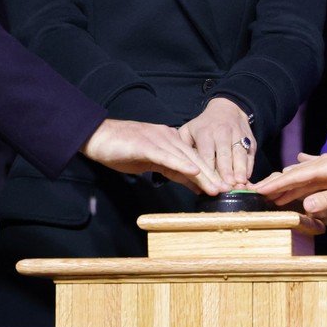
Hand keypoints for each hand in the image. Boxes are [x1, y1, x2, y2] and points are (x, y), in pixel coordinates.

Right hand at [81, 119, 223, 194]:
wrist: (97, 136)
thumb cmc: (122, 149)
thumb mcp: (152, 163)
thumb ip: (173, 171)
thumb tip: (194, 183)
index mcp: (170, 140)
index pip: (194, 159)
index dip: (210, 173)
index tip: (224, 186)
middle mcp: (168, 137)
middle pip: (195, 158)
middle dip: (213, 175)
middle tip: (228, 189)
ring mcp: (158, 139)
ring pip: (185, 158)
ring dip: (203, 174)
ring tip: (217, 187)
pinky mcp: (146, 145)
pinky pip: (167, 156)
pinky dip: (182, 165)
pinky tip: (194, 172)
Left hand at [178, 97, 255, 187]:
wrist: (227, 108)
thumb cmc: (204, 125)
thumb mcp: (188, 130)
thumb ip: (182, 146)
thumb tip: (177, 166)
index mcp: (205, 132)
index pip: (207, 154)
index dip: (209, 169)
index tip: (209, 182)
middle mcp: (222, 133)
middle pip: (224, 155)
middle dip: (226, 171)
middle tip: (227, 186)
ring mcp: (238, 135)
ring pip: (239, 154)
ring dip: (240, 169)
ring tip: (240, 182)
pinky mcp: (250, 139)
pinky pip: (250, 153)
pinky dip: (249, 166)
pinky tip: (247, 177)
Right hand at [252, 149, 326, 215]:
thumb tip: (304, 205)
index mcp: (324, 167)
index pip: (294, 176)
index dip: (275, 184)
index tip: (257, 190)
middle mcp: (322, 165)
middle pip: (293, 175)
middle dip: (275, 184)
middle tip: (256, 193)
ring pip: (301, 175)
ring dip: (287, 184)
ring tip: (272, 192)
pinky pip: (313, 173)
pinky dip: (303, 172)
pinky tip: (297, 161)